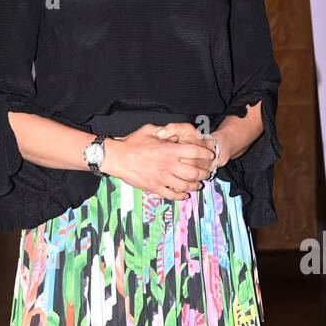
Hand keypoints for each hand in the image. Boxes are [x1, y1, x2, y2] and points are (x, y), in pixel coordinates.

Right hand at [102, 123, 217, 198]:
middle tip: (206, 172)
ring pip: (185, 185)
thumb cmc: (132, 143)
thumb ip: (165, 131)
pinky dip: (181, 196)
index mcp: (169, 150)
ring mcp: (162, 178)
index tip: (209, 155)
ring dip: (194, 185)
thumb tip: (176, 133)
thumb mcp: (149, 130)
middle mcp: (168, 165)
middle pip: (194, 171)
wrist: (116, 158)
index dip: (205, 153)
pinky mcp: (155, 188)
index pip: (194, 152)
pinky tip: (184, 194)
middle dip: (204, 173)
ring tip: (197, 184)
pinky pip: (172, 194)